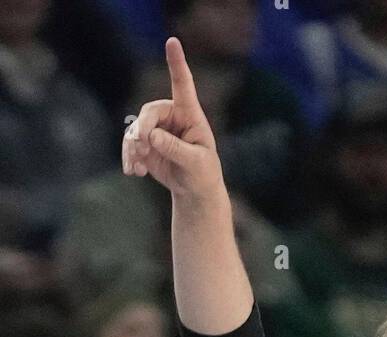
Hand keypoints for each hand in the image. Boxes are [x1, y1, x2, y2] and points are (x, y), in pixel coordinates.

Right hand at [122, 37, 222, 200]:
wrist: (194, 190)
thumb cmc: (202, 174)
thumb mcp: (196, 163)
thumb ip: (176, 149)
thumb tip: (153, 136)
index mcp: (190, 114)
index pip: (183, 85)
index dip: (176, 63)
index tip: (172, 41)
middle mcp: (172, 116)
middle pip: (149, 112)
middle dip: (142, 130)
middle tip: (143, 149)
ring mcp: (157, 129)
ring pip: (136, 128)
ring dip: (133, 147)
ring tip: (138, 166)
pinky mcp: (146, 143)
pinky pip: (130, 143)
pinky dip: (129, 157)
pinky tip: (135, 172)